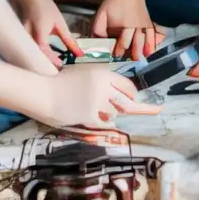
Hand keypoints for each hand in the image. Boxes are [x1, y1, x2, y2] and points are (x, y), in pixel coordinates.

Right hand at [17, 0, 77, 66]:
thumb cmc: (45, 7)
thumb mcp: (60, 23)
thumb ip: (68, 39)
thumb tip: (79, 53)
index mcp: (40, 31)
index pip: (45, 51)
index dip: (53, 61)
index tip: (62, 67)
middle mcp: (28, 37)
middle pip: (35, 58)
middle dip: (46, 67)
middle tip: (57, 72)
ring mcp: (21, 39)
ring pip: (30, 57)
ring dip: (40, 63)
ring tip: (52, 68)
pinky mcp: (19, 41)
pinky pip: (27, 53)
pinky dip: (35, 58)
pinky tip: (43, 60)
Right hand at [42, 65, 156, 128]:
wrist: (42, 92)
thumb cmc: (60, 82)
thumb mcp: (83, 74)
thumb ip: (101, 82)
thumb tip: (117, 95)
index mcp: (102, 74)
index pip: (127, 85)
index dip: (133, 93)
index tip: (139, 99)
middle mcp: (103, 87)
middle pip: (127, 101)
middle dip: (139, 107)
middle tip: (156, 110)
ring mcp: (97, 102)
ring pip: (116, 113)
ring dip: (112, 115)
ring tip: (102, 112)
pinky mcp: (89, 116)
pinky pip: (105, 123)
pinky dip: (107, 125)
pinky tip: (107, 124)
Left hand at [93, 0, 163, 61]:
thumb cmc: (114, 3)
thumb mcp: (102, 14)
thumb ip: (98, 29)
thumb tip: (96, 42)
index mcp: (125, 23)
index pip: (123, 39)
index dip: (120, 48)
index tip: (116, 55)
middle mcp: (136, 24)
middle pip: (138, 40)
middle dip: (135, 51)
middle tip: (133, 60)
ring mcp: (144, 23)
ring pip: (147, 38)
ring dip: (146, 48)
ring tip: (145, 57)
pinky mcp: (149, 23)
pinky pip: (153, 33)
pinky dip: (154, 42)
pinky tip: (152, 50)